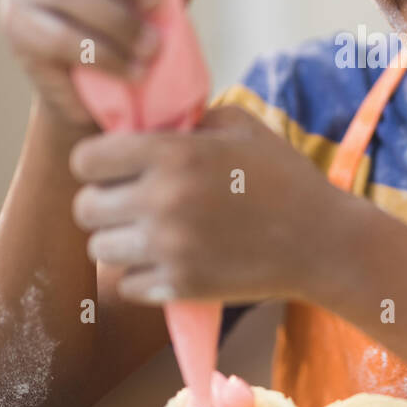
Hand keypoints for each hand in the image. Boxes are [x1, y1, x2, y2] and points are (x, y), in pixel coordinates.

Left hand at [69, 105, 336, 302]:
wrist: (322, 242)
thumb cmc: (282, 177)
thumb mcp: (240, 126)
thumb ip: (186, 120)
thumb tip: (142, 123)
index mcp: (174, 154)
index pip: (85, 159)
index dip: (96, 162)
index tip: (114, 167)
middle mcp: (163, 201)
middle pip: (84, 207)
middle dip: (103, 203)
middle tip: (131, 202)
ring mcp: (169, 249)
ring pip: (100, 249)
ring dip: (119, 241)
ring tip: (148, 233)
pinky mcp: (179, 287)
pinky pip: (126, 285)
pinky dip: (141, 275)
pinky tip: (168, 261)